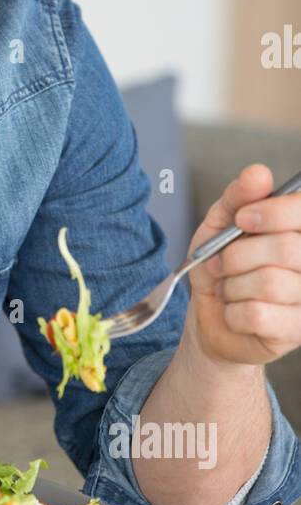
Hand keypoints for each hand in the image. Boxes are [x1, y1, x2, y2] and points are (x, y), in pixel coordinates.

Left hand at [185, 163, 300, 367]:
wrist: (212, 315)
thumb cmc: (223, 266)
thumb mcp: (220, 224)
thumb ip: (238, 198)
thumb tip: (258, 174)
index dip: (272, 212)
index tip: (242, 219)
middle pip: (287, 248)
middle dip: (238, 255)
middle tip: (221, 262)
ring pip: (270, 283)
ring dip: (232, 285)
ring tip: (229, 288)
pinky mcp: (297, 331)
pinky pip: (258, 315)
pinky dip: (232, 312)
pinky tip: (235, 312)